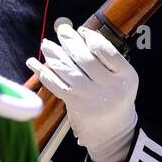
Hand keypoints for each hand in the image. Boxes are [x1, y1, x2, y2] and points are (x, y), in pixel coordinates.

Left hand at [27, 23, 137, 161]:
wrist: (114, 131)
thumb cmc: (115, 97)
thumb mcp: (121, 77)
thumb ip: (104, 57)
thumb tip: (79, 32)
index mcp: (127, 76)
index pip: (107, 51)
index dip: (91, 38)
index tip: (81, 30)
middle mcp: (111, 88)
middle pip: (86, 59)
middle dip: (70, 42)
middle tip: (61, 31)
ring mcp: (92, 98)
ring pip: (69, 71)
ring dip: (54, 55)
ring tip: (46, 44)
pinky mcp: (76, 105)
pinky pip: (56, 85)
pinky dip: (44, 72)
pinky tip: (35, 63)